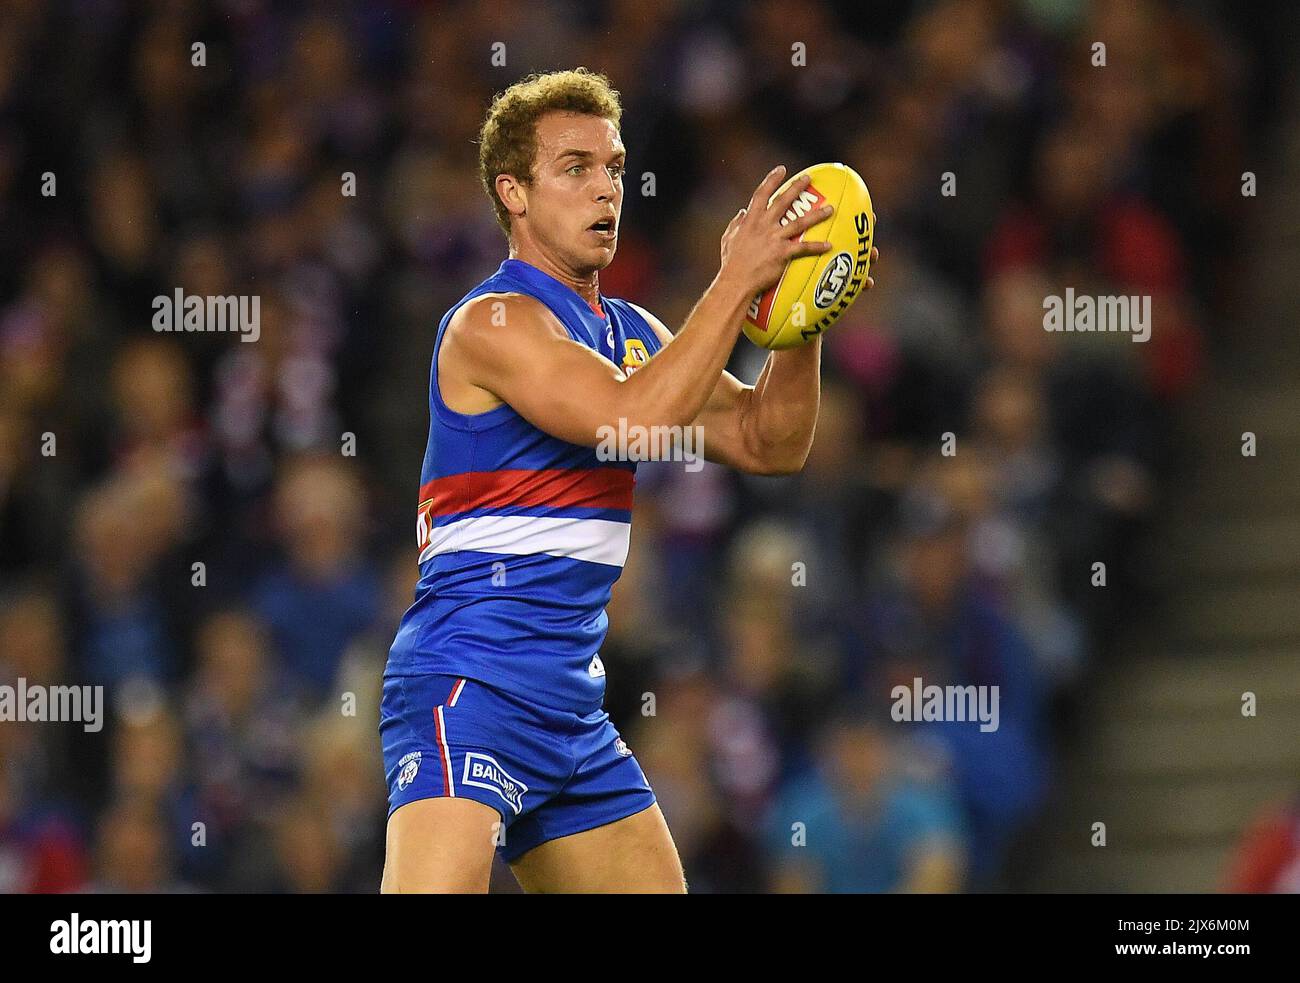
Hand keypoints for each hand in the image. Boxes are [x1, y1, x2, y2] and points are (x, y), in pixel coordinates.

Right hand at [719, 165, 834, 295]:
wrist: (735, 281)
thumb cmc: (731, 262)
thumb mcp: (728, 239)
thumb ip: (735, 223)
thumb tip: (741, 212)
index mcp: (750, 220)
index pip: (761, 194)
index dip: (771, 180)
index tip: (781, 169)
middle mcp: (764, 225)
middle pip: (783, 201)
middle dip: (797, 187)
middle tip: (809, 178)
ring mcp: (774, 238)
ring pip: (799, 222)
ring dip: (816, 215)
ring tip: (830, 209)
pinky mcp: (782, 254)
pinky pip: (803, 248)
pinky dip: (817, 247)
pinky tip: (829, 245)